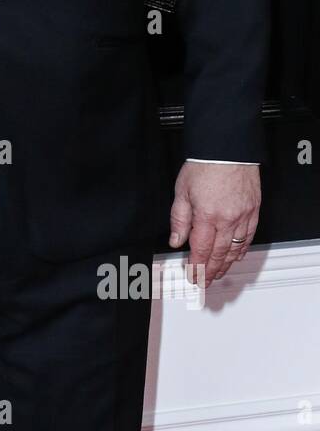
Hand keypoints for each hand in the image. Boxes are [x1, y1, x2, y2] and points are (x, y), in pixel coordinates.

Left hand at [168, 161, 260, 285]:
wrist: (227, 149)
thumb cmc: (205, 165)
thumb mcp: (182, 191)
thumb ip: (179, 219)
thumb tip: (175, 240)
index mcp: (207, 215)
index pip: (201, 249)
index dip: (196, 266)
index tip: (192, 275)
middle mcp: (227, 218)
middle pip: (219, 253)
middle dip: (211, 270)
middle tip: (205, 281)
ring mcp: (243, 215)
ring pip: (236, 247)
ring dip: (227, 263)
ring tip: (219, 273)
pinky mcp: (254, 209)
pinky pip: (250, 235)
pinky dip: (243, 248)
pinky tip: (237, 255)